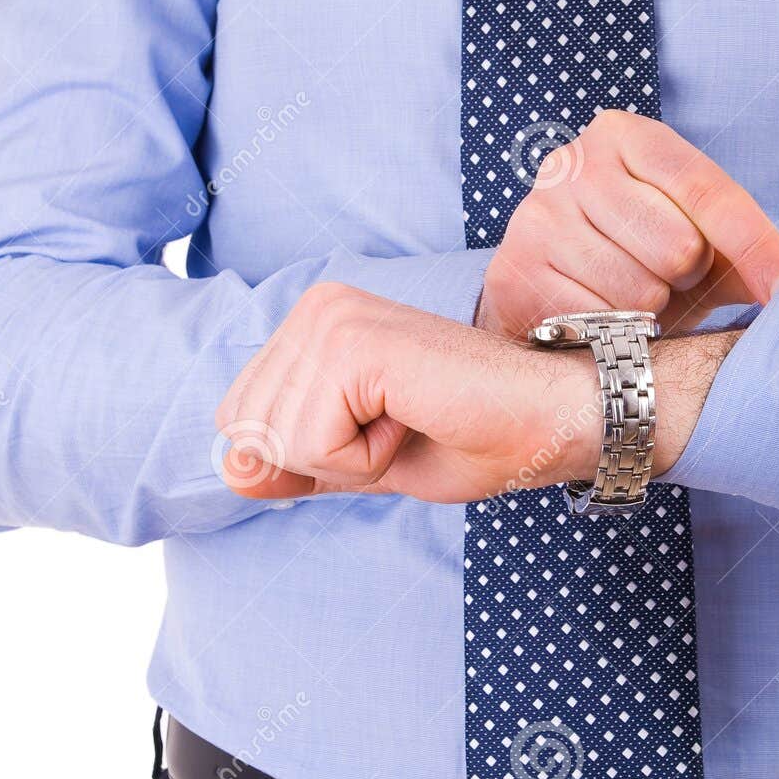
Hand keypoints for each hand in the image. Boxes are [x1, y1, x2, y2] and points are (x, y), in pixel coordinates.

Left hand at [215, 284, 601, 503]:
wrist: (550, 421)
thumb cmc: (473, 437)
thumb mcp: (362, 462)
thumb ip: (294, 463)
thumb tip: (228, 472)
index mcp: (311, 323)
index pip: (239, 419)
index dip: (306, 455)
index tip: (385, 428)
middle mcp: (314, 306)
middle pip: (246, 430)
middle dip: (320, 459)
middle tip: (401, 426)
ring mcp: (330, 316)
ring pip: (276, 441)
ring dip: (348, 460)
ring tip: (411, 420)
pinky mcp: (351, 341)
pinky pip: (312, 443)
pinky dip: (365, 459)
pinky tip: (414, 418)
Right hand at [477, 110, 778, 339]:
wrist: (547, 288)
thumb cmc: (635, 257)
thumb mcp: (697, 243)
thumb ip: (752, 254)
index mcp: (628, 136)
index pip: (706, 188)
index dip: (756, 243)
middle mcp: (573, 163)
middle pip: (677, 246)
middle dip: (686, 278)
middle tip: (666, 278)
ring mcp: (536, 215)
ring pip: (638, 291)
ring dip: (648, 311)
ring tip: (629, 297)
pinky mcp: (513, 270)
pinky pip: (596, 320)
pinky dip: (609, 333)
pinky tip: (597, 316)